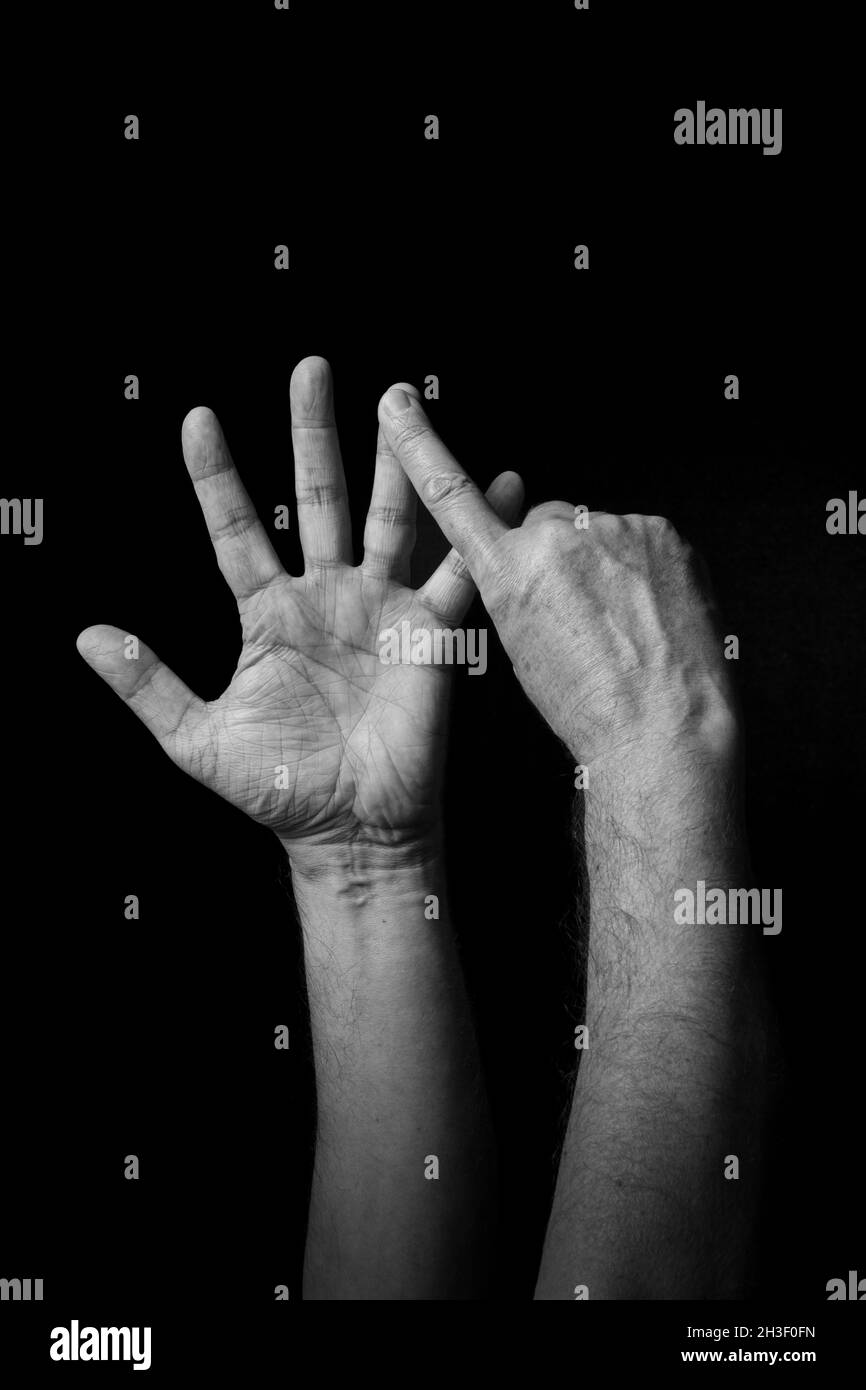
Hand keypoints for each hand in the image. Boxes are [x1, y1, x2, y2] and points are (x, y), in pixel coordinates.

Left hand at [77, 359, 521, 850]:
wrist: (351, 832)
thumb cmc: (279, 790)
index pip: (237, 531)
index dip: (217, 477)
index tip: (197, 420)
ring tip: (399, 399)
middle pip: (316, 499)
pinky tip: (500, 481)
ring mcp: (380, 609)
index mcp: (269, 615)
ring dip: (394, 460)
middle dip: (313, 435)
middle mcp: (326, 597)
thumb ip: (148, 684)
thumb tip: (87, 636)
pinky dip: (478, 529)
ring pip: (388, 517)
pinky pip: (454, 573)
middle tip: (311, 369)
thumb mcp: (197, 739)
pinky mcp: (428, 633)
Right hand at [376, 387, 738, 777]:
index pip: (454, 498)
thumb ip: (518, 590)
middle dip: (558, 557)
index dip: (420, 447)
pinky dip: (643, 569)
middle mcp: (557, 539)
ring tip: (622, 625)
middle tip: (582, 617)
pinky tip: (649, 614)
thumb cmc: (589, 708)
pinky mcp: (661, 532)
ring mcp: (614, 529)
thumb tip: (540, 567)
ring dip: (605, 565)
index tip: (396, 403)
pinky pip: (639, 540)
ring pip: (596, 534)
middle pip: (546, 526)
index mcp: (508, 574)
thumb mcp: (522, 652)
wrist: (665, 729)